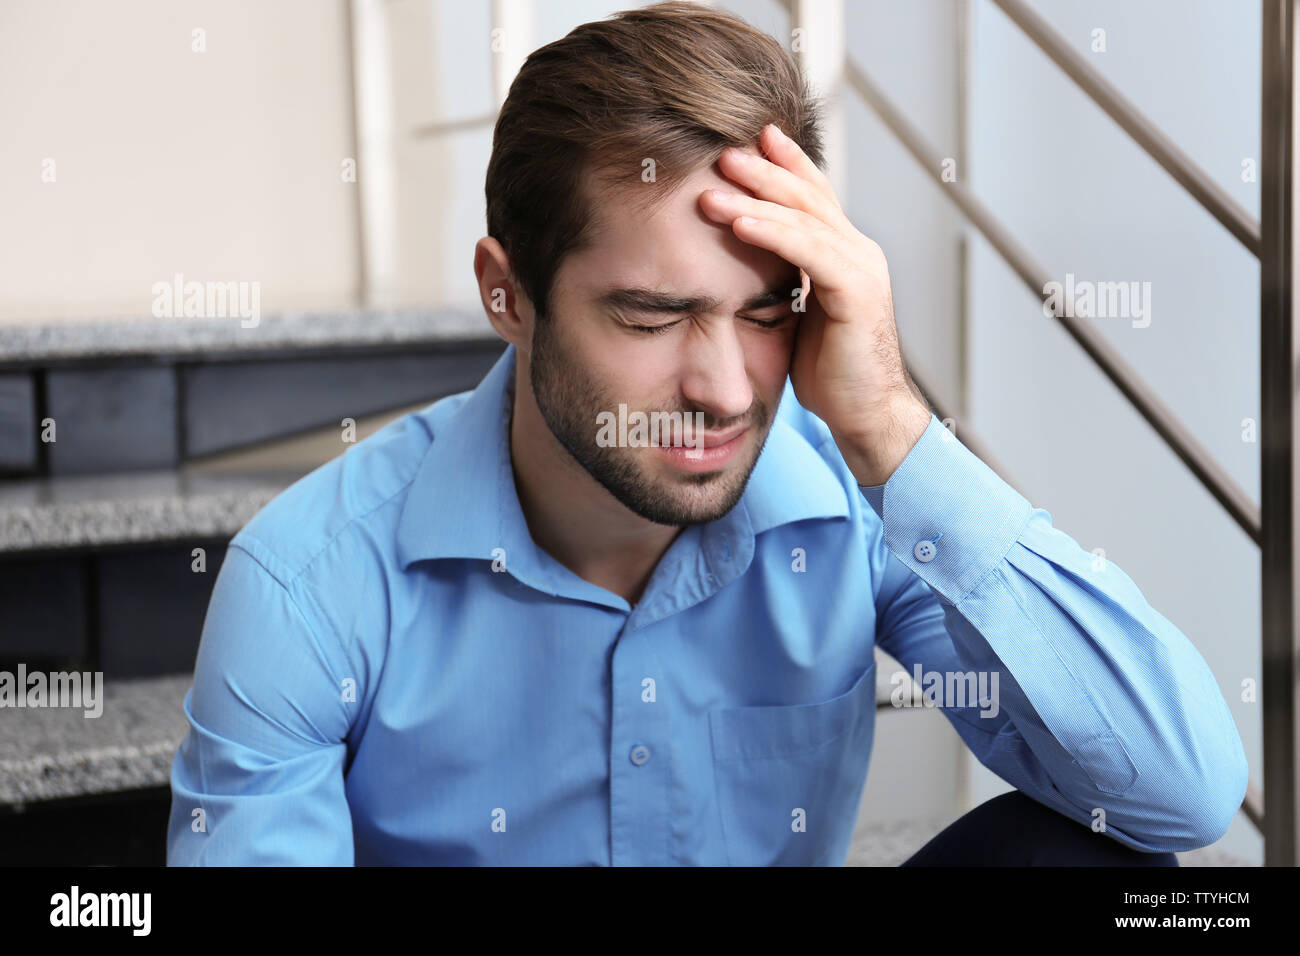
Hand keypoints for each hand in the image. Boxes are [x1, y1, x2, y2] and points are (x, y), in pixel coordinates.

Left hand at [698, 123, 931, 485]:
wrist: (866, 414)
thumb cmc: (831, 372)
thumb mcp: (801, 315)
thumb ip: (785, 282)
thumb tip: (745, 268)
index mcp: (845, 254)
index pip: (813, 197)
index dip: (784, 164)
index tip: (752, 138)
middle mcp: (859, 252)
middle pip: (807, 196)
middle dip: (764, 170)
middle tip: (722, 151)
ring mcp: (861, 268)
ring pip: (804, 218)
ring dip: (756, 198)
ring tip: (715, 184)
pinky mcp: (856, 292)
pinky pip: (808, 252)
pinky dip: (773, 234)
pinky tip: (740, 223)